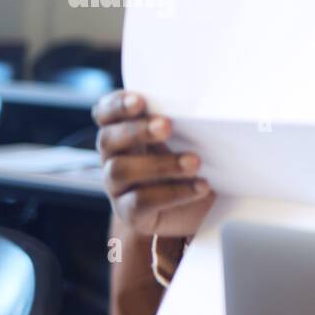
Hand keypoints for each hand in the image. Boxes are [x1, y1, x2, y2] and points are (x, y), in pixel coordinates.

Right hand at [92, 90, 214, 237]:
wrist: (200, 209)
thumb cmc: (191, 164)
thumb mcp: (189, 141)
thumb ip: (185, 124)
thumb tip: (210, 108)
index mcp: (123, 132)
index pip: (105, 113)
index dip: (116, 105)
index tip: (139, 101)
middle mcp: (113, 157)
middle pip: (108, 139)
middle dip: (137, 131)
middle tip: (167, 126)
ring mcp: (117, 187)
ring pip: (121, 170)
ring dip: (160, 164)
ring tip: (194, 162)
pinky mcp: (130, 213)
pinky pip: (142, 201)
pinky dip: (174, 193)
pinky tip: (200, 187)